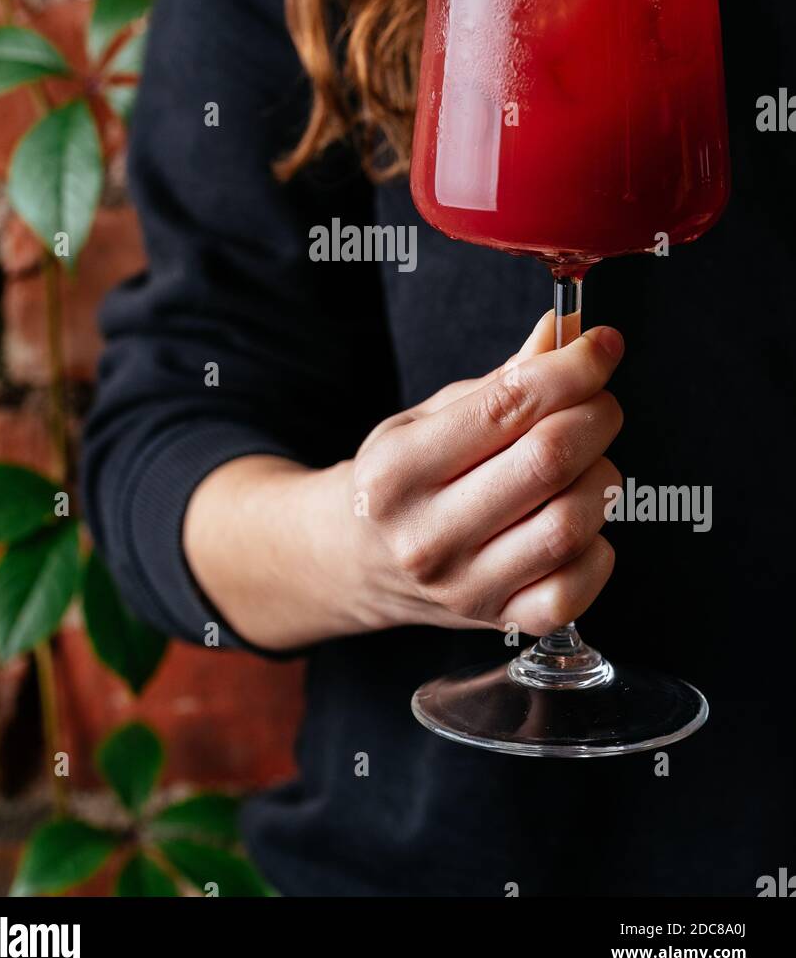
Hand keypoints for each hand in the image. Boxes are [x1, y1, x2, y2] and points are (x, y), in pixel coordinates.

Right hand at [350, 312, 623, 636]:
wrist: (354, 560)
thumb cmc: (400, 479)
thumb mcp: (428, 417)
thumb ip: (503, 382)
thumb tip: (569, 336)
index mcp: (399, 468)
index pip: (508, 406)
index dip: (572, 369)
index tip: (601, 345)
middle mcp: (427, 533)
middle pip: (548, 461)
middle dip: (596, 416)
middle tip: (598, 402)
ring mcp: (464, 586)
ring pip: (571, 523)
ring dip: (601, 478)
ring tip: (586, 463)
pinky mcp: (499, 621)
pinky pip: (577, 587)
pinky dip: (598, 547)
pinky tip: (577, 522)